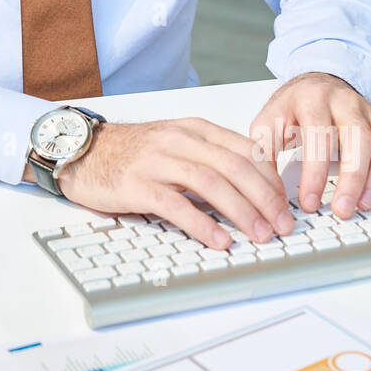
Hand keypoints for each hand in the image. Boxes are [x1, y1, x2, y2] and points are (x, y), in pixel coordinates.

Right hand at [56, 117, 294, 249]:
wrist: (83, 151)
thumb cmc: (132, 152)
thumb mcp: (175, 143)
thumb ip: (209, 156)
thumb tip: (252, 186)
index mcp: (194, 129)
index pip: (244, 150)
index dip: (270, 178)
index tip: (286, 203)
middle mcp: (179, 140)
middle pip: (234, 166)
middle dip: (265, 198)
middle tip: (283, 225)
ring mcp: (157, 161)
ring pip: (211, 183)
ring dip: (241, 212)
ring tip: (260, 235)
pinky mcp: (137, 184)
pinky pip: (176, 205)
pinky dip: (201, 224)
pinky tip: (219, 241)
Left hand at [249, 71, 370, 218]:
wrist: (315, 84)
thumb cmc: (292, 109)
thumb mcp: (268, 122)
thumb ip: (263, 151)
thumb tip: (265, 189)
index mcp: (313, 100)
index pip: (318, 134)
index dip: (315, 171)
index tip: (309, 202)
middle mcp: (346, 103)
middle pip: (358, 137)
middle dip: (352, 177)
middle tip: (342, 210)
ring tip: (366, 204)